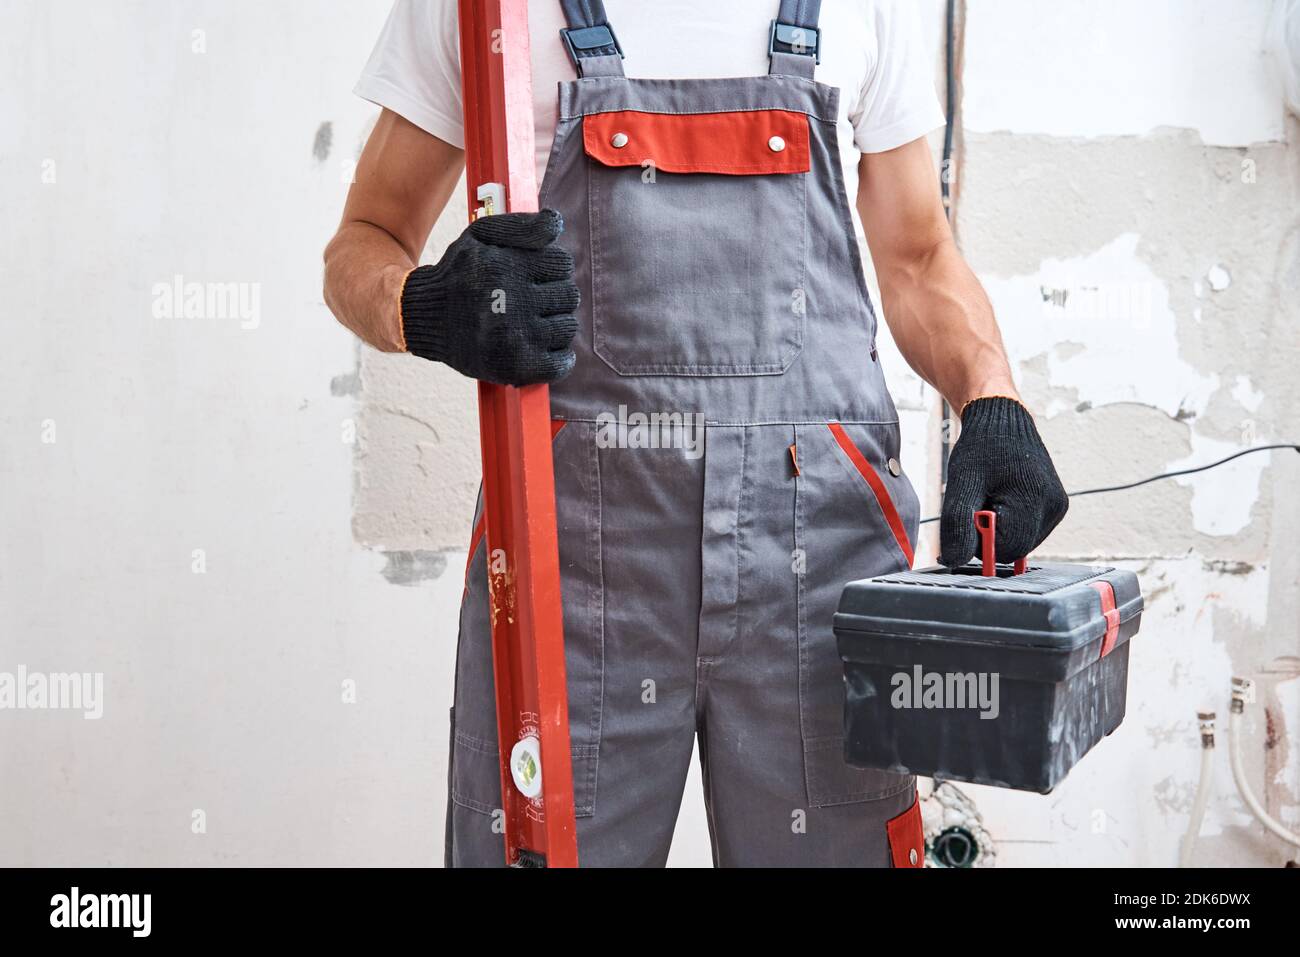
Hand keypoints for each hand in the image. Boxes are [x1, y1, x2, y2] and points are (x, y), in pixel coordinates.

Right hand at [399, 209, 579, 385]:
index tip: (536, 275)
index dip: (551, 267)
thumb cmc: (459, 274)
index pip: (562, 264)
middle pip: (569, 295)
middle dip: (554, 294)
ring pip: (567, 327)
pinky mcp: (515, 367)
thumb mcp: (480, 235)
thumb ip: (522, 225)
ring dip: (555, 323)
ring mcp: (515, 338)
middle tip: (532, 299)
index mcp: (506, 268)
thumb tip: (556, 222)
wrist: (425, 318)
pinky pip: (560, 363)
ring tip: (532, 322)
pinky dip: (559, 357)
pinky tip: (542, 346)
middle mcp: (511, 302)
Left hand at [939, 397, 1068, 566]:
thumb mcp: (961, 485)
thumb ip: (958, 525)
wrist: (1002, 420)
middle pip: (1014, 549)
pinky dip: (1010, 523)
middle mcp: (1054, 506)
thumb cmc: (981, 448)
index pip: (1006, 550)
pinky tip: (1003, 498)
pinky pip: (1028, 531)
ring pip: (1021, 542)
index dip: (981, 540)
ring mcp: (1057, 507)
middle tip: (979, 502)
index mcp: (1035, 500)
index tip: (970, 513)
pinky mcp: (1055, 506)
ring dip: (1000, 529)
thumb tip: (955, 561)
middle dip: (990, 535)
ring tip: (991, 496)